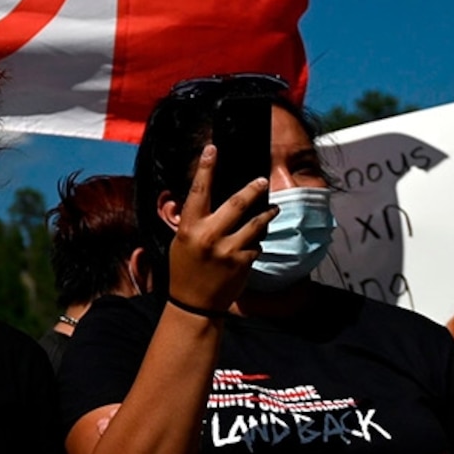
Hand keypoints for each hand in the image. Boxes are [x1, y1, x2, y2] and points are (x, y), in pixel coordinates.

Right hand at [163, 145, 270, 315]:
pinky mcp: (243, 262)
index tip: (212, 149)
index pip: (198, 191)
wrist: (193, 304)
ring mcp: (228, 250)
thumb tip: (212, 198)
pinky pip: (257, 243)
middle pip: (237, 203)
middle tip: (262, 180)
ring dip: (267, 214)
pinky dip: (257, 240)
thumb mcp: (181, 241)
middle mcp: (209, 236)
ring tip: (272, 208)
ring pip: (255, 223)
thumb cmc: (184, 269)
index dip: (206, 167)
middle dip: (253, 189)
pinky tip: (254, 241)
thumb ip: (195, 221)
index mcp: (189, 228)